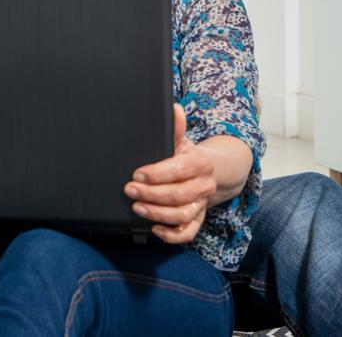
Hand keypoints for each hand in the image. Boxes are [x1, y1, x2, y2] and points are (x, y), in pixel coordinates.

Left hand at [124, 103, 216, 243]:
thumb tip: (174, 108)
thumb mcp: (182, 140)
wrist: (212, 172)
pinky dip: (172, 235)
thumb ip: (175, 128)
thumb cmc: (188, 155)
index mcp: (200, 163)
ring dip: (159, 213)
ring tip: (137, 208)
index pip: (180, 170)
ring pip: (184, 215)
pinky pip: (188, 233)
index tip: (137, 174)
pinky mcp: (197, 220)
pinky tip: (154, 228)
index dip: (158, 174)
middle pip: (180, 195)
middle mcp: (203, 185)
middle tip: (129, 190)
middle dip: (153, 194)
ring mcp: (202, 204)